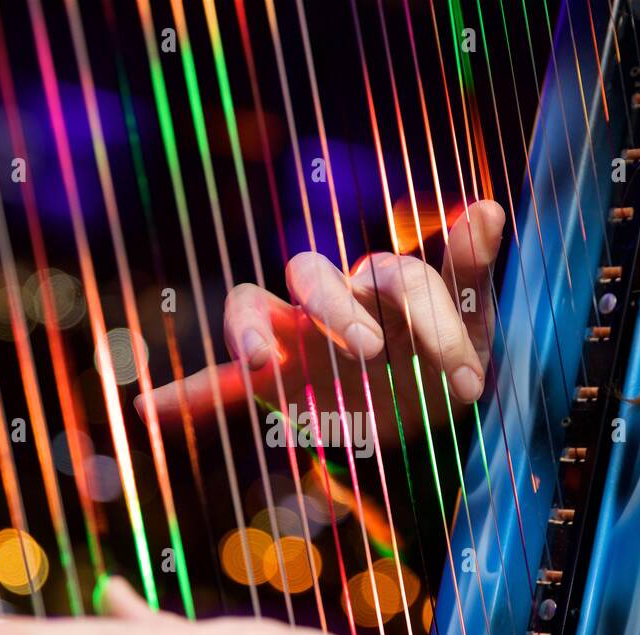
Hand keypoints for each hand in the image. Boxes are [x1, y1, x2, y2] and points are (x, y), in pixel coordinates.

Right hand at [140, 200, 505, 444]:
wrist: (416, 424)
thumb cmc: (439, 363)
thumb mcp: (470, 328)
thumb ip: (469, 270)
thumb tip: (490, 205)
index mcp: (384, 285)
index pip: (397, 277)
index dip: (431, 318)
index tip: (466, 379)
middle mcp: (332, 300)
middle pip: (314, 275)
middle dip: (339, 309)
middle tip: (370, 351)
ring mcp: (291, 338)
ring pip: (251, 305)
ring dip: (246, 332)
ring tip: (255, 364)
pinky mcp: (267, 383)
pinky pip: (217, 382)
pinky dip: (186, 396)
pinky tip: (150, 412)